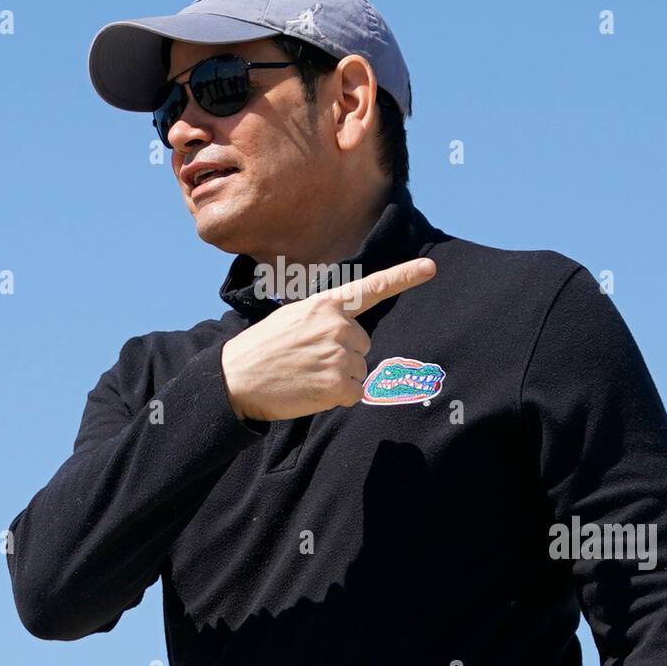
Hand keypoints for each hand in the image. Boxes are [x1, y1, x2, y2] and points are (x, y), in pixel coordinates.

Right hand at [220, 257, 436, 421]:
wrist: (236, 378)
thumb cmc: (263, 350)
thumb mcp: (293, 319)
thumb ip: (325, 319)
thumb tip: (352, 336)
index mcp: (325, 305)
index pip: (370, 289)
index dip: (403, 277)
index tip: (430, 268)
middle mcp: (337, 326)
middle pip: (363, 344)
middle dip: (342, 356)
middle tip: (307, 360)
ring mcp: (339, 355)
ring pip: (359, 370)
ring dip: (338, 378)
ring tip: (305, 375)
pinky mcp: (339, 384)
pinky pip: (353, 393)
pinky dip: (335, 397)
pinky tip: (310, 391)